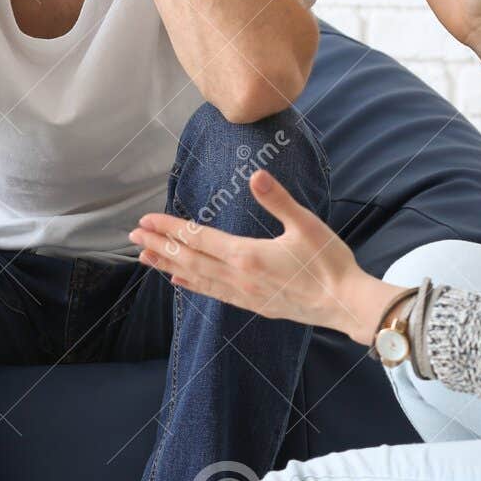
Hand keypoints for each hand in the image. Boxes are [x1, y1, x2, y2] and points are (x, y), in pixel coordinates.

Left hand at [128, 169, 402, 345]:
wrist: (347, 305)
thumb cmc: (330, 262)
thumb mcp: (306, 224)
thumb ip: (278, 199)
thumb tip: (255, 175)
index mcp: (248, 256)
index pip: (199, 238)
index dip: (171, 229)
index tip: (146, 220)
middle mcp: (239, 278)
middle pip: (190, 259)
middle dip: (160, 246)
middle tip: (133, 236)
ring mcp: (245, 295)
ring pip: (197, 279)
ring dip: (169, 266)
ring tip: (145, 258)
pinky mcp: (254, 305)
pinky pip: (214, 294)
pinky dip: (193, 285)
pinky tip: (181, 281)